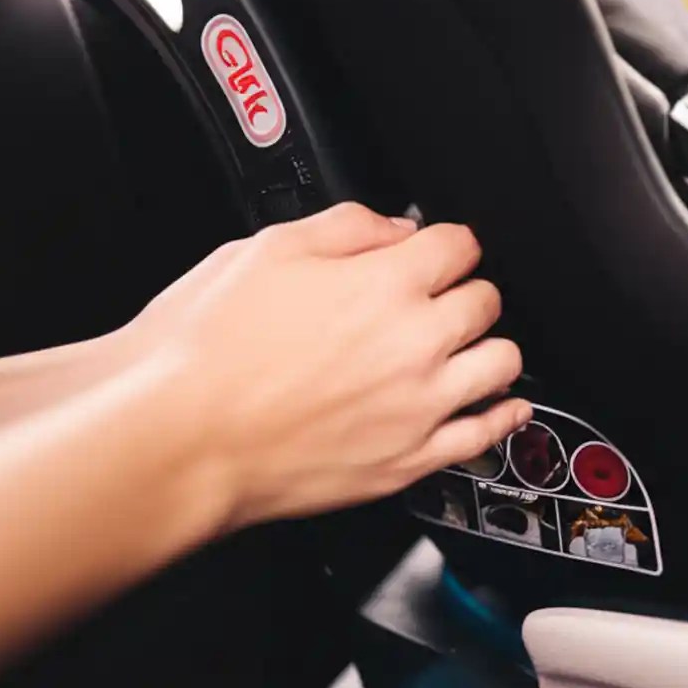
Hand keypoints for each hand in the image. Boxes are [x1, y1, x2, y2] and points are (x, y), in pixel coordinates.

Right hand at [122, 203, 528, 529]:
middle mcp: (415, 342)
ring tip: (469, 347)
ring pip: (502, 363)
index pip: (460, 245)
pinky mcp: (410, 460)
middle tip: (442, 297)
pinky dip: (504, 415)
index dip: (448, 243)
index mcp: (385, 283)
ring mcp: (419, 405)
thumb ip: (346, 227)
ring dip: (489, 346)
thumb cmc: (208, 349)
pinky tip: (506, 406)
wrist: (181, 438)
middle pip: (486, 300)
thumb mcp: (268, 249)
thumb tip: (392, 228)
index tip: (440, 251)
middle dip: (466, 290)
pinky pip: (486, 435)